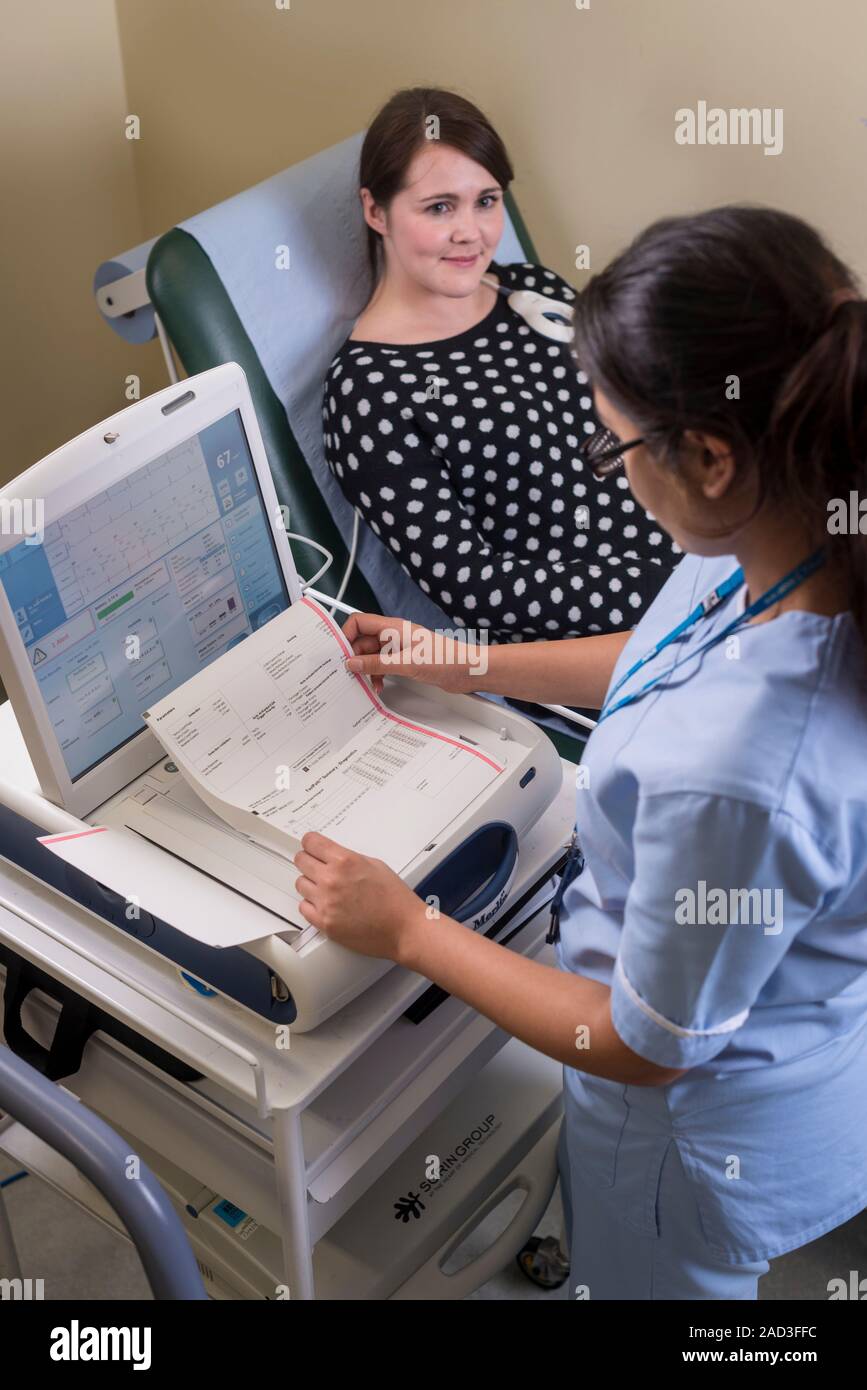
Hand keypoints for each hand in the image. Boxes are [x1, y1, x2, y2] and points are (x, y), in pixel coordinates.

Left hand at [293, 830, 424, 960]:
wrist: (404, 928)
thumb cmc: (395, 899)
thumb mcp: (375, 865)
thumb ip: (349, 859)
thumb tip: (332, 857)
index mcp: (345, 861)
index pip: (310, 842)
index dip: (311, 843)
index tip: (311, 846)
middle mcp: (332, 880)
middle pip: (300, 860)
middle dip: (308, 860)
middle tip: (315, 865)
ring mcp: (326, 903)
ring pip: (300, 884)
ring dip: (310, 883)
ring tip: (325, 887)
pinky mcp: (324, 923)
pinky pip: (304, 907)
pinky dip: (312, 904)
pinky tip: (324, 903)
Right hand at [341, 611, 486, 695]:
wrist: (467, 670)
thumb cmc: (446, 659)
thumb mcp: (406, 663)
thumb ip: (377, 663)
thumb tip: (353, 663)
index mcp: (393, 627)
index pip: (359, 622)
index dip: (346, 636)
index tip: (339, 654)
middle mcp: (394, 635)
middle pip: (363, 641)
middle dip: (355, 657)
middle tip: (350, 674)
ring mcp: (399, 648)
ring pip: (372, 655)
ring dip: (367, 669)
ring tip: (366, 683)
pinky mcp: (405, 660)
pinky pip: (383, 665)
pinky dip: (377, 674)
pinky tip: (379, 685)